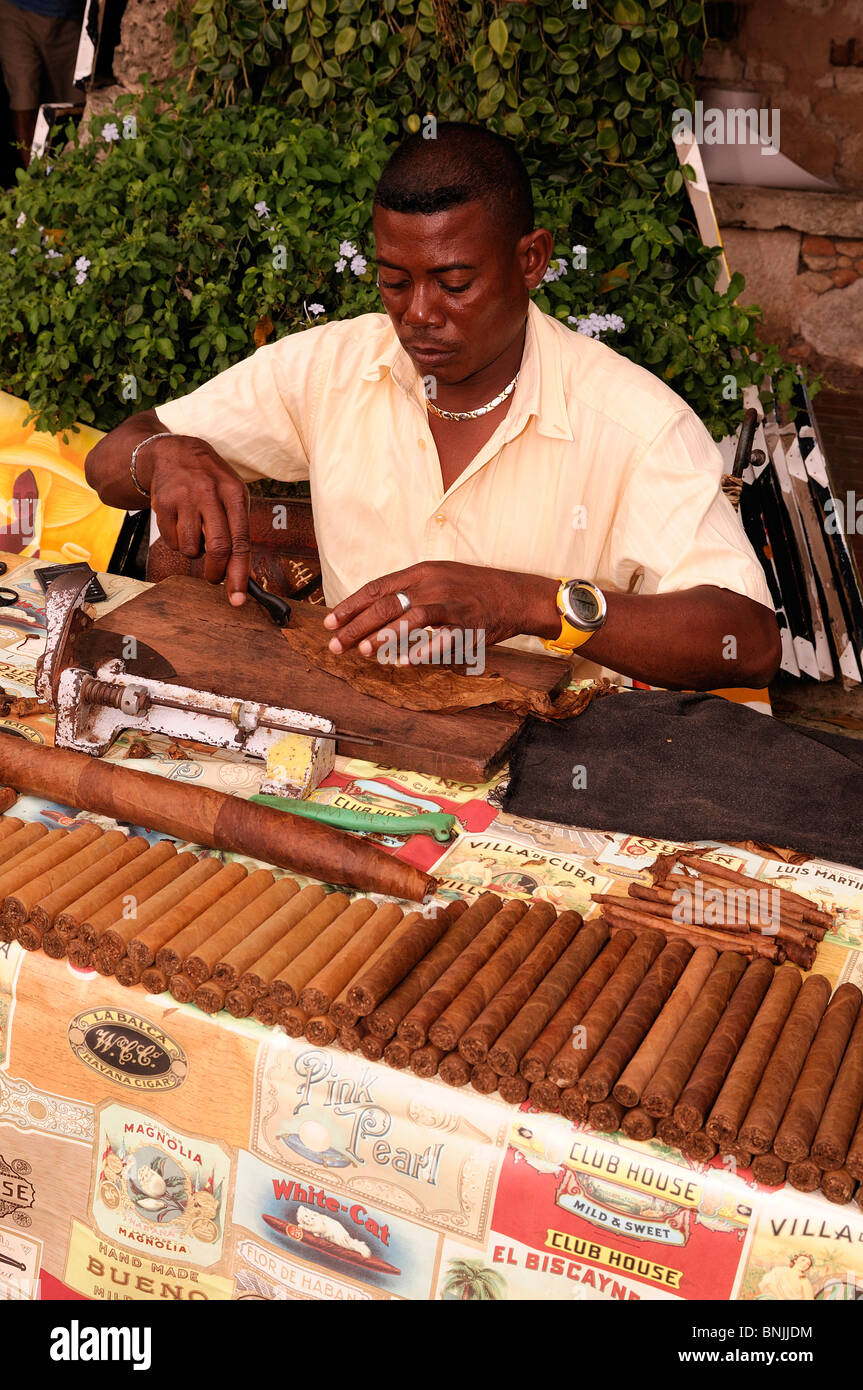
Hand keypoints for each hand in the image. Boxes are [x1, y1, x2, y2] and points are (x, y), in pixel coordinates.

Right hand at [142, 435, 250, 601]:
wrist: (172, 453)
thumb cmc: (210, 481)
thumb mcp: (232, 494)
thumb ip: (239, 529)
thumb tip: (242, 573)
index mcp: (234, 493)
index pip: (240, 540)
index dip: (240, 573)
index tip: (237, 598)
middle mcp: (210, 494)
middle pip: (217, 548)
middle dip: (217, 572)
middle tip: (215, 579)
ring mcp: (184, 498)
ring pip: (190, 549)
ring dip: (195, 553)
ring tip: (196, 534)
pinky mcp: (162, 504)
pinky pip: (172, 541)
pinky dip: (178, 542)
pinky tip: (180, 524)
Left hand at [323, 562, 558, 660]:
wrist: (512, 594)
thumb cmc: (468, 588)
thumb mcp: (435, 576)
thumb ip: (405, 589)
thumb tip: (369, 608)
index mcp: (421, 572)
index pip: (377, 588)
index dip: (351, 606)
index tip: (330, 623)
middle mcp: (433, 585)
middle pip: (388, 604)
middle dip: (357, 626)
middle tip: (336, 645)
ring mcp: (451, 605)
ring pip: (413, 618)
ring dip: (385, 635)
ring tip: (363, 650)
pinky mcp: (468, 625)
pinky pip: (444, 637)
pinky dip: (425, 649)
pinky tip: (406, 661)